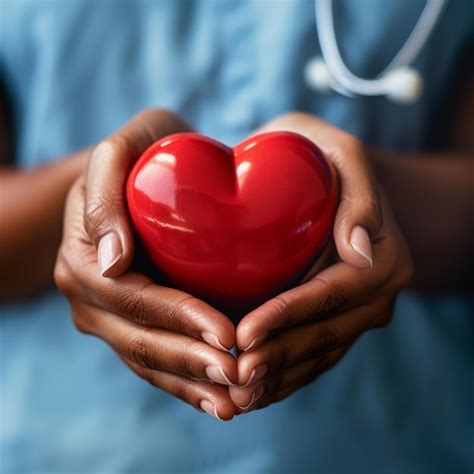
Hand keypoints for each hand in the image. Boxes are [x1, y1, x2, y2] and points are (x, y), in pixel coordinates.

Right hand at [55, 109, 237, 420]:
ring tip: (235, 402)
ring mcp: (108, 316)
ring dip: (191, 384)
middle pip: (140, 340)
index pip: (132, 298)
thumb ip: (104, 194)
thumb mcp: (120, 150)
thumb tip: (111, 261)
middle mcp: (89, 295)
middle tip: (240, 374)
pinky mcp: (131, 325)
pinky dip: (185, 384)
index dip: (179, 319)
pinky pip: (155, 363)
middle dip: (191, 361)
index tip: (227, 334)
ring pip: (148, 362)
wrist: (144, 171)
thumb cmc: (141, 154)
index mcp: (82, 258)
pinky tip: (218, 399)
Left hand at [229, 113, 413, 412]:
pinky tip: (253, 391)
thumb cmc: (326, 159)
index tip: (244, 333)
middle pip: (324, 335)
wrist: (329, 177)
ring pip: (317, 356)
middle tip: (233, 375)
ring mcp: (357, 314)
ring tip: (236, 395)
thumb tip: (361, 251)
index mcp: (384, 259)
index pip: (331, 295)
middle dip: (277, 358)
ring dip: (278, 379)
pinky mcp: (336, 322)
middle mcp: (376, 295)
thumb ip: (360, 194)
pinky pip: (314, 358)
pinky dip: (285, 378)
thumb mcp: (344, 154)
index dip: (287, 317)